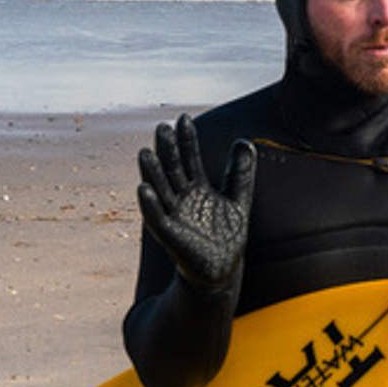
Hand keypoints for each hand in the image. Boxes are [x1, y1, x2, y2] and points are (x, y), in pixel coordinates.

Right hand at [138, 113, 254, 294]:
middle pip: (172, 169)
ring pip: (159, 190)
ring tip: (145, 152)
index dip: (186, 139)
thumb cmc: (225, 235)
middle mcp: (181, 198)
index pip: (189, 158)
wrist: (221, 269)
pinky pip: (157, 218)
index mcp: (196, 187)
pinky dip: (150, 204)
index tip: (184, 117)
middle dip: (167, 150)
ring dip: (151, 173)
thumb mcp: (238, 199)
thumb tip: (244, 140)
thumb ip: (240, 172)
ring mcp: (173, 215)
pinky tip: (143, 188)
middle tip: (163, 126)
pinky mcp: (170, 235)